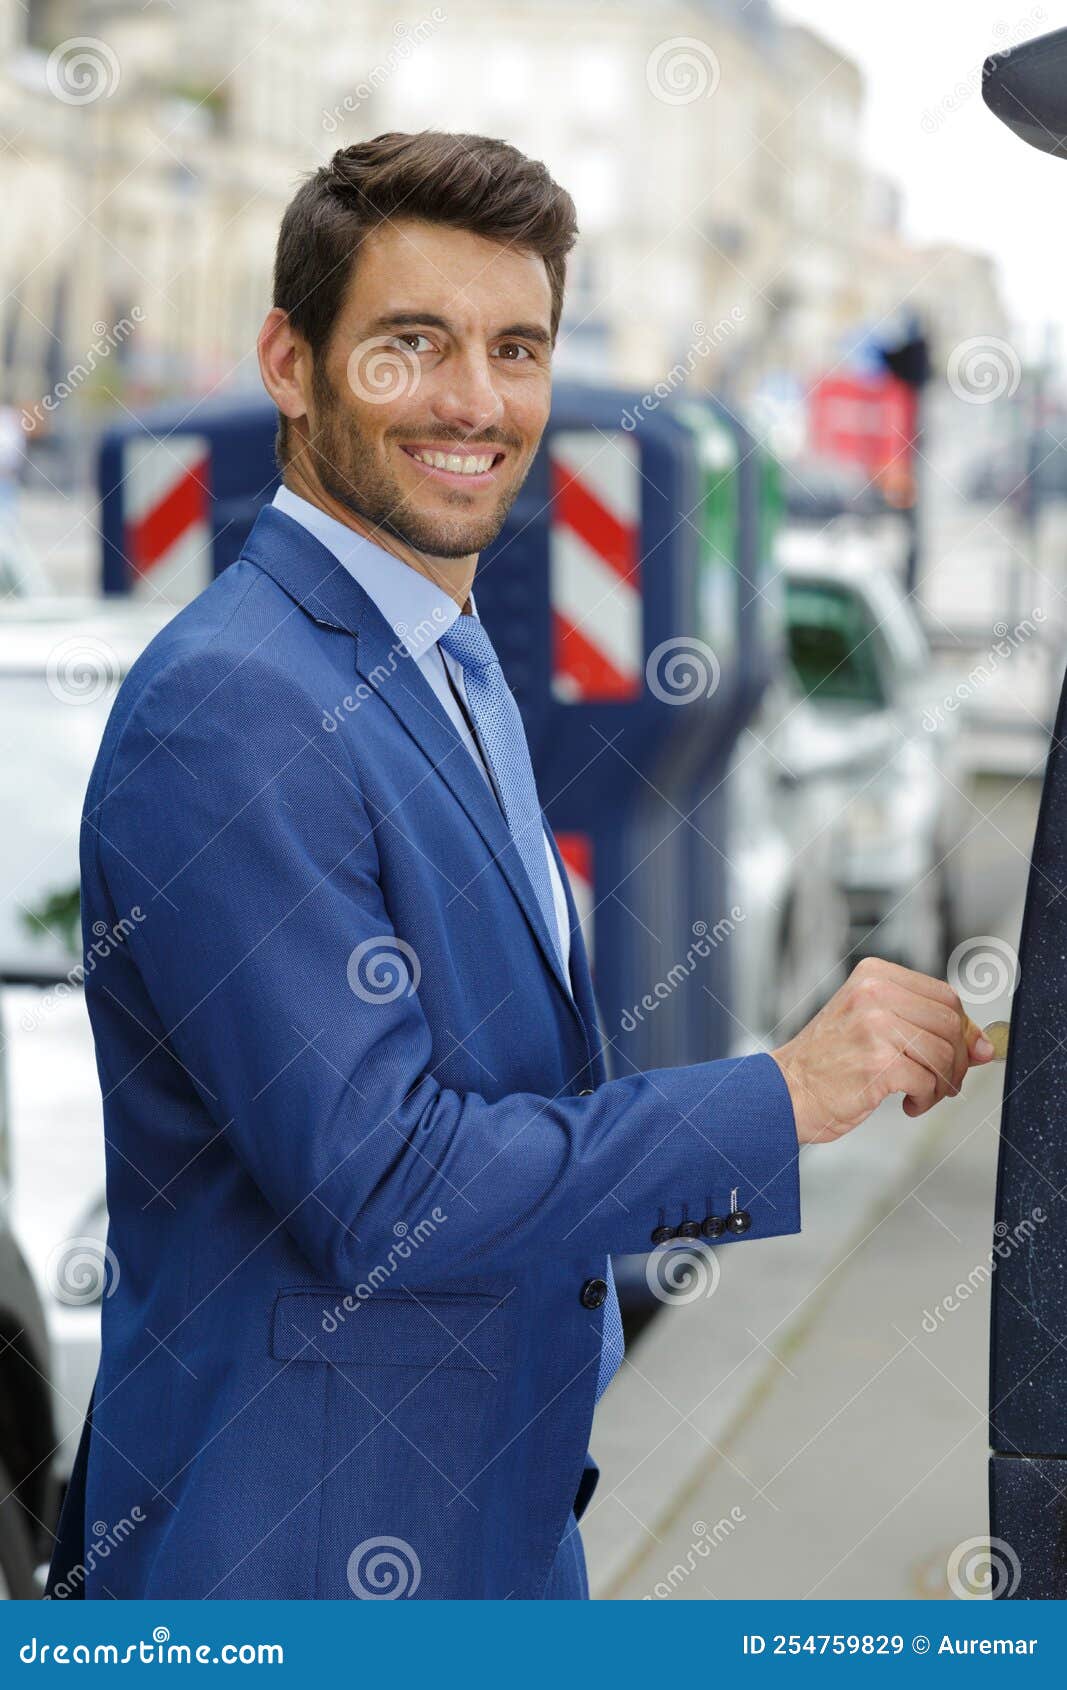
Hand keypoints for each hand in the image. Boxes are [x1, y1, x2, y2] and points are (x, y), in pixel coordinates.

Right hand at [770, 956, 996, 1145]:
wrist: (783, 1091)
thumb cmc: (825, 1062)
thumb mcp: (874, 1028)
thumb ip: (927, 1029)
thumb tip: (984, 1046)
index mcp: (874, 976)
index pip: (945, 995)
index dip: (962, 1029)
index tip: (962, 1053)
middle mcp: (874, 993)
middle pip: (950, 1023)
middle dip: (957, 1060)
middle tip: (942, 1082)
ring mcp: (875, 1026)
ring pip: (944, 1053)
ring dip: (942, 1084)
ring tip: (921, 1094)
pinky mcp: (877, 1062)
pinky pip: (928, 1081)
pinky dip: (926, 1099)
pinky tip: (908, 1103)